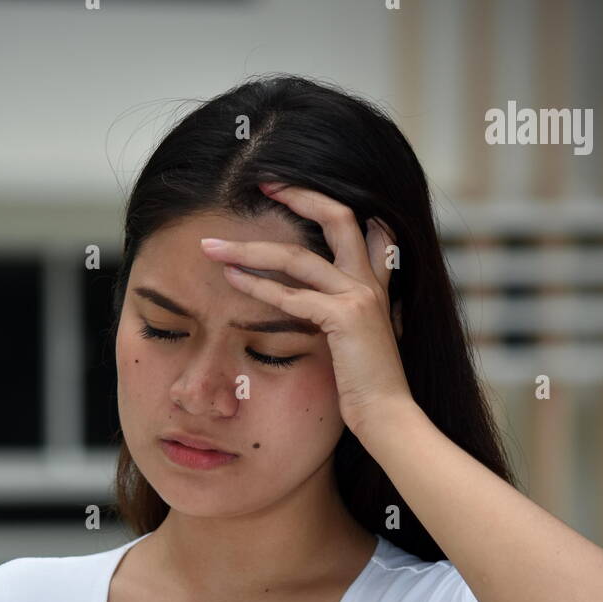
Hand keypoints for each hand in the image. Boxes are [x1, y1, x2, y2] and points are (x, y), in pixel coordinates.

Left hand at [199, 182, 410, 440]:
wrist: (388, 418)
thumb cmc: (368, 390)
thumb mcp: (358, 344)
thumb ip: (342, 317)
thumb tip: (321, 310)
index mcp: (375, 285)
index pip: (364, 225)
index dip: (328, 203)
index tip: (292, 189)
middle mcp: (370, 282)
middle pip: (337, 216)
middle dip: (298, 193)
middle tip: (262, 183)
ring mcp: (360, 296)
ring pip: (299, 256)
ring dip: (250, 249)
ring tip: (213, 248)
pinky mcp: (347, 318)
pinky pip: (293, 296)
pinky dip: (258, 288)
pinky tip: (232, 282)